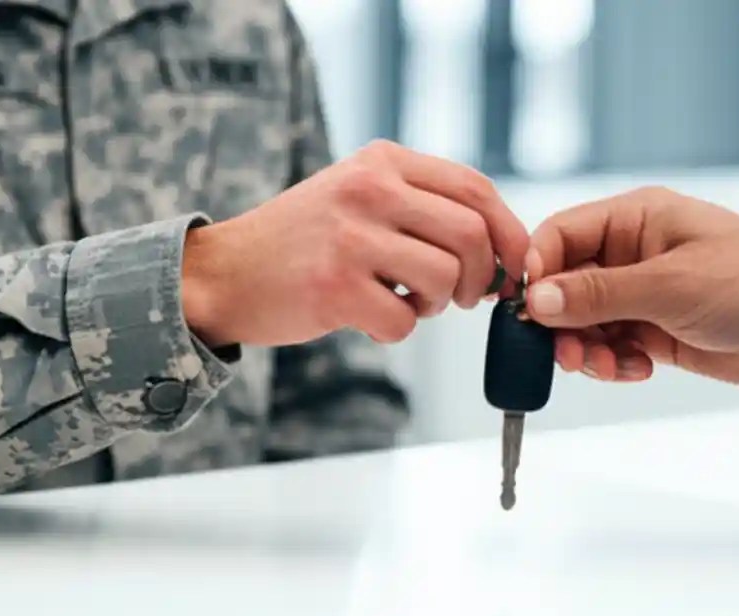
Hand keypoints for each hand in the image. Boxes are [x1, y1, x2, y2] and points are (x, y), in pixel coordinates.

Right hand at [181, 140, 527, 346]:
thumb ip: (422, 208)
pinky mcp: (333, 287)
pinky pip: (402, 320)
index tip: (514, 267)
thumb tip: (500, 253)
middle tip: (460, 298)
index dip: (508, 233)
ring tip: (406, 303)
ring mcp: (349, 237)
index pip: (475, 188)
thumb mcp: (359, 196)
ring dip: (435, 305)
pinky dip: (397, 330)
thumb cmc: (304, 242)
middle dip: (478, 278)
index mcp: (381, 161)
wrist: (224, 273)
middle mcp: (368, 189)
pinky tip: (371, 319)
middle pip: (469, 235)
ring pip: (443, 278)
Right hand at [523, 187, 738, 384]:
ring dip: (585, 348)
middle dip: (560, 321)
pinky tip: (635, 368)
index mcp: (635, 219)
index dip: (537, 270)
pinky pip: (612, 346)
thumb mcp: (670, 285)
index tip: (529, 309)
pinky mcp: (658, 329)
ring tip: (606, 366)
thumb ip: (598, 294)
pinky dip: (613, 363)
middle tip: (568, 352)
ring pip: (584, 321)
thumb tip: (538, 299)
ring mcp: (645, 293)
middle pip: (565, 284)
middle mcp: (634, 253)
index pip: (560, 235)